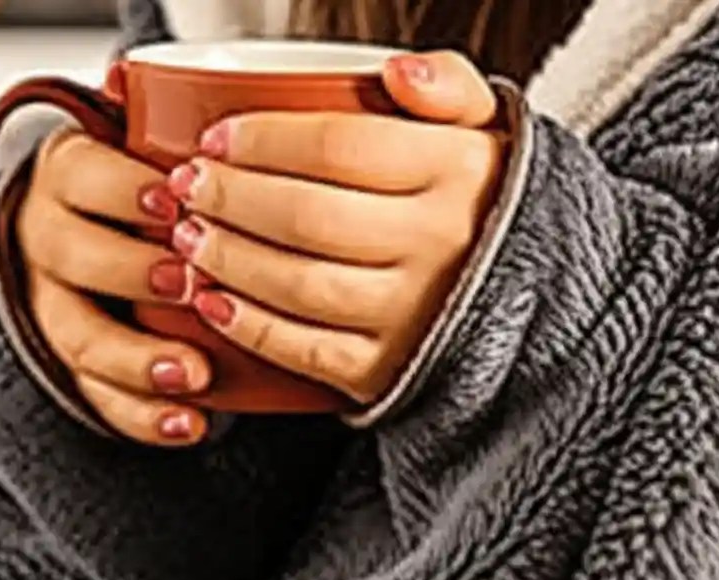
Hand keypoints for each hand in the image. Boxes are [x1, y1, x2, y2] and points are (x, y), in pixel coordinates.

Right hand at [17, 78, 214, 445]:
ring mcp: (46, 304)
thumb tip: (223, 118)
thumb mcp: (151, 152)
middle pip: (71, 255)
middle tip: (190, 285)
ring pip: (75, 336)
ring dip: (137, 358)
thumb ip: (182, 144)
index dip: (123, 188)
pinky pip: (91, 396)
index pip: (81, 174)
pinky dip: (140, 416)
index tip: (174, 202)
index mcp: (67, 173)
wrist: (93, 234)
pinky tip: (189, 425)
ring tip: (196, 374)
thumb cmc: (148, 191)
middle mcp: (43, 236)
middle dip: (132, 271)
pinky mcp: (63, 364)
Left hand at [165, 51, 506, 403]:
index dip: (263, 140)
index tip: (218, 138)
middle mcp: (440, 244)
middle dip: (231, 198)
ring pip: (300, 284)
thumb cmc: (479, 200)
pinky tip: (213, 303)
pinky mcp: (389, 368)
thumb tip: (396, 72)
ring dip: (229, 259)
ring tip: (189, 237)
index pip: (338, 145)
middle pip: (308, 215)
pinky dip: (251, 327)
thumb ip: (445, 83)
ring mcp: (414, 313)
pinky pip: (306, 350)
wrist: (529, 297)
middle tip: (189, 185)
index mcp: (458, 170)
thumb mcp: (484, 126)